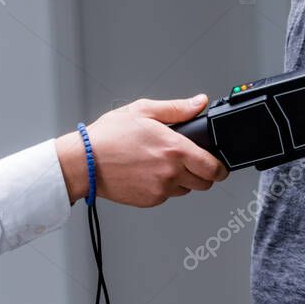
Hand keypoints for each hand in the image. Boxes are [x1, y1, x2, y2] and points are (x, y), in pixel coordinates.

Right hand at [56, 95, 228, 206]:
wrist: (84, 162)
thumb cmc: (108, 137)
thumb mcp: (143, 111)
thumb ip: (177, 109)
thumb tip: (199, 103)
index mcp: (175, 149)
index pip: (213, 168)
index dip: (220, 168)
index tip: (219, 166)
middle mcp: (171, 172)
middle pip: (205, 183)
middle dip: (203, 174)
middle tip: (191, 163)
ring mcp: (161, 189)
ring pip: (186, 189)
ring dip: (182, 180)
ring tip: (162, 164)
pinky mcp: (150, 200)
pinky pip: (167, 196)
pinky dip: (164, 187)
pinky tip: (148, 173)